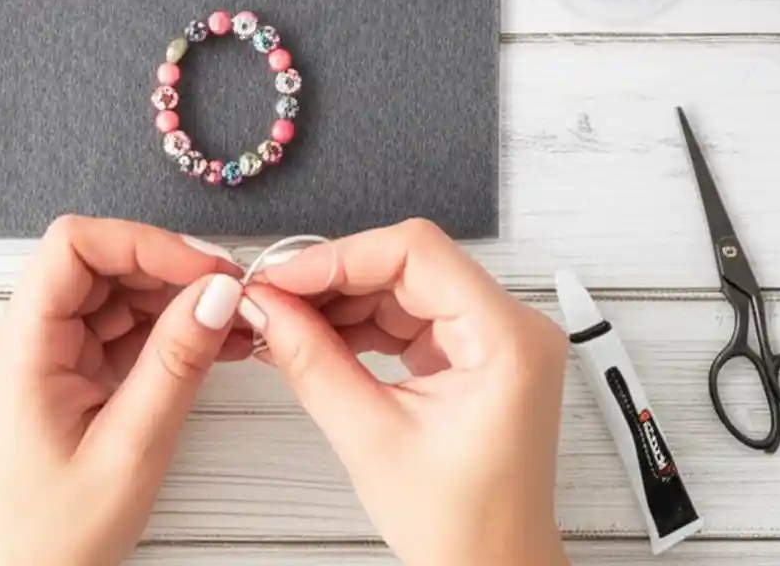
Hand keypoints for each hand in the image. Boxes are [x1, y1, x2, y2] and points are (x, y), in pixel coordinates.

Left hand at [0, 216, 249, 565]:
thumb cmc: (55, 537)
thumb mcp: (130, 448)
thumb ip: (175, 363)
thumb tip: (218, 293)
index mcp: (22, 348)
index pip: (73, 247)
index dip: (144, 243)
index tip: (206, 268)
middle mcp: (27, 341)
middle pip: (99, 266)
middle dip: (169, 271)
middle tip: (234, 295)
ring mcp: (47, 359)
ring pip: (114, 297)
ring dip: (174, 302)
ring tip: (234, 325)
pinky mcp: (67, 379)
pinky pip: (118, 334)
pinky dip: (166, 334)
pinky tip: (213, 346)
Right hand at [244, 219, 569, 565]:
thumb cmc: (462, 527)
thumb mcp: (370, 439)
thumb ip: (312, 362)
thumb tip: (268, 308)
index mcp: (506, 341)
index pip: (416, 253)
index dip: (338, 257)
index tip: (282, 277)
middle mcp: (511, 327)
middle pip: (407, 263)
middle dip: (332, 279)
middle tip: (269, 298)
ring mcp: (493, 337)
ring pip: (401, 285)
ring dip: (339, 301)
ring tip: (282, 322)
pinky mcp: (472, 351)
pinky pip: (407, 314)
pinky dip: (358, 324)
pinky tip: (314, 337)